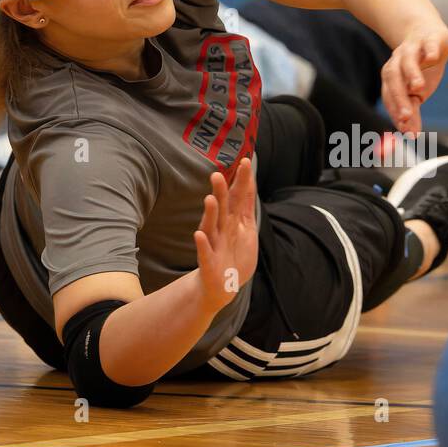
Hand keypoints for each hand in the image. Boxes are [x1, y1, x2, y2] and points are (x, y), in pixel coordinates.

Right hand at [193, 158, 257, 310]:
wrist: (223, 285)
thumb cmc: (235, 254)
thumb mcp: (246, 228)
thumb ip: (246, 205)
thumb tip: (249, 180)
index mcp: (233, 220)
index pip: (238, 196)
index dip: (241, 180)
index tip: (244, 161)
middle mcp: (222, 228)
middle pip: (222, 207)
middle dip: (221, 192)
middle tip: (218, 174)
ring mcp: (214, 244)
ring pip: (211, 226)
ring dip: (210, 213)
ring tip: (210, 199)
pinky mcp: (209, 262)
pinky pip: (204, 252)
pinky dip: (202, 244)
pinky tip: (198, 235)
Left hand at [380, 25, 447, 133]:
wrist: (429, 35)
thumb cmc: (423, 69)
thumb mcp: (418, 93)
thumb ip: (412, 113)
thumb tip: (411, 135)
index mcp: (392, 77)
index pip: (391, 96)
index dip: (397, 113)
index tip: (406, 131)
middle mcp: (398, 62)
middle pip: (393, 78)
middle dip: (399, 98)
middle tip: (407, 116)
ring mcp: (413, 48)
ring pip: (408, 60)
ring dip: (411, 74)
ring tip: (419, 88)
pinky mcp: (430, 39)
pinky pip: (428, 44)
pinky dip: (430, 50)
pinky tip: (433, 58)